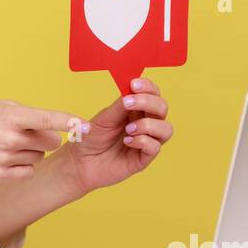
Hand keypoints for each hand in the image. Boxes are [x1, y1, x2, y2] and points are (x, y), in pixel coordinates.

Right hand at [0, 99, 81, 181]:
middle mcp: (9, 138)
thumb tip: (53, 127)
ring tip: (9, 143)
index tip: (85, 126)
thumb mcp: (0, 105)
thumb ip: (27, 116)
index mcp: (11, 116)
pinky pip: (28, 172)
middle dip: (45, 136)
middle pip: (50, 141)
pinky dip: (24, 166)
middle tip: (26, 131)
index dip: (68, 122)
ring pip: (39, 156)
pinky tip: (9, 157)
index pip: (47, 119)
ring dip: (31, 150)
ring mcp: (4, 158)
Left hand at [60, 77, 172, 195]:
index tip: (134, 84)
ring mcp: (146, 141)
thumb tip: (132, 91)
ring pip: (166, 129)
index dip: (148, 87)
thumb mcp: (104, 118)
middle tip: (128, 103)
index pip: (152, 93)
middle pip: (162, 108)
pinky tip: (126, 142)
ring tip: (128, 129)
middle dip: (148, 102)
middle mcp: (145, 123)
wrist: (81, 162)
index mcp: (135, 109)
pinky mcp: (143, 158)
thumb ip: (119, 106)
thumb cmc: (91, 138)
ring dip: (148, 124)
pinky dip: (143, 141)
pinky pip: (155, 147)